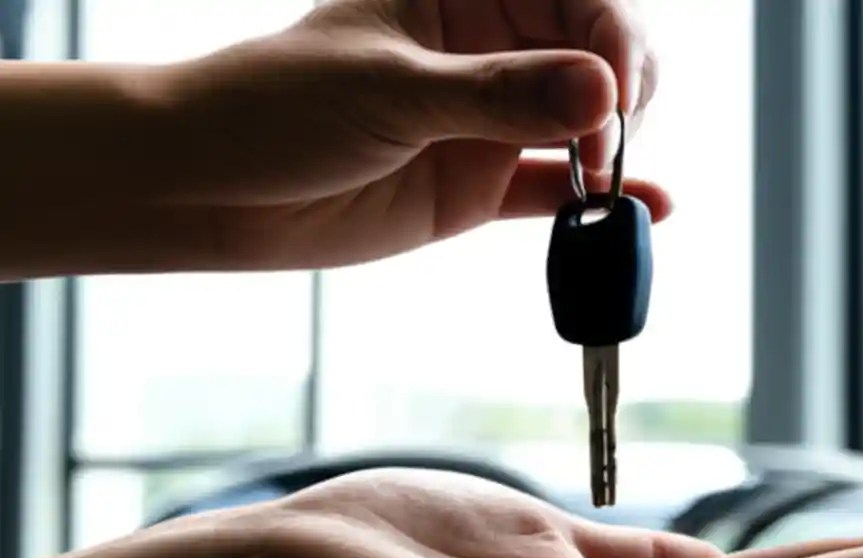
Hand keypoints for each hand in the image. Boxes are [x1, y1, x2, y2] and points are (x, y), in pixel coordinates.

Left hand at [146, 0, 669, 270]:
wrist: (216, 188)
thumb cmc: (278, 105)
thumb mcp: (392, 89)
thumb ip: (499, 94)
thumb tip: (600, 92)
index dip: (615, 38)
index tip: (618, 93)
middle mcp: (490, 49)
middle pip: (598, 59)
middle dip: (620, 98)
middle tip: (603, 148)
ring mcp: (491, 118)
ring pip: (586, 126)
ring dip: (615, 153)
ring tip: (608, 191)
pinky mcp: (482, 184)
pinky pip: (557, 189)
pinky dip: (602, 201)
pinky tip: (644, 212)